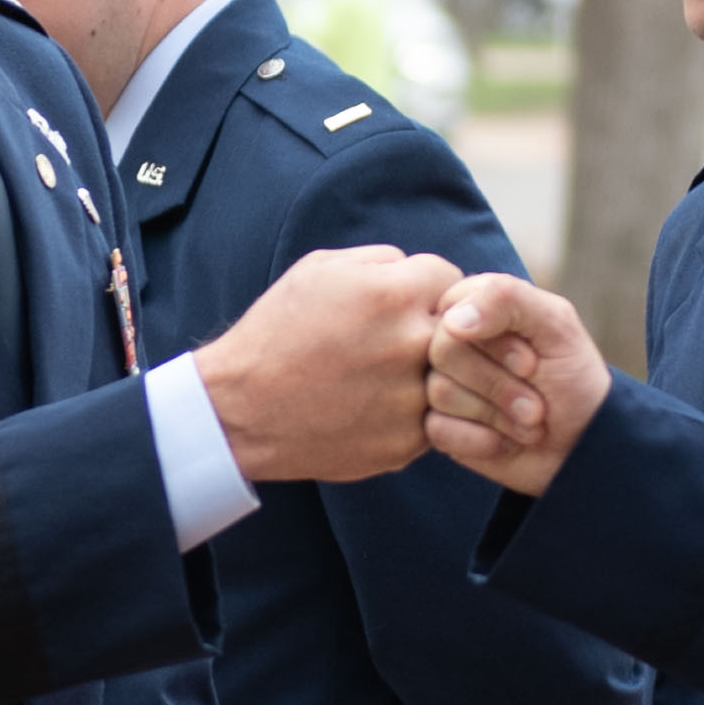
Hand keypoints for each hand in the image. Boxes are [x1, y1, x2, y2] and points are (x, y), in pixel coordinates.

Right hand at [193, 245, 464, 485]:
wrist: (240, 409)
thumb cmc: (277, 332)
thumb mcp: (320, 270)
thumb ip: (381, 261)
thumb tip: (416, 269)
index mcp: (394, 294)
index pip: (452, 279)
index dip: (431, 289)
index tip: (411, 304)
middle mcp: (412, 345)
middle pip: (462, 330)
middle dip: (438, 330)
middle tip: (404, 340)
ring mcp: (413, 399)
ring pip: (453, 379)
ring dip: (430, 374)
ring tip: (386, 375)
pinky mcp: (406, 443)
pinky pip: (433, 419)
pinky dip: (412, 413)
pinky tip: (374, 407)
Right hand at [424, 273, 612, 495]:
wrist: (581, 444)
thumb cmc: (572, 377)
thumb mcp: (556, 325)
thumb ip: (507, 299)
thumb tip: (452, 321)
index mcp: (474, 306)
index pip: (455, 311)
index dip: (497, 345)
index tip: (532, 362)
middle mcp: (451, 342)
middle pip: (444, 352)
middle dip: (499, 384)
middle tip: (535, 402)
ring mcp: (441, 384)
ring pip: (441, 392)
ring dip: (498, 415)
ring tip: (527, 420)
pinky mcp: (438, 425)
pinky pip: (438, 429)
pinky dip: (483, 441)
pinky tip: (504, 441)